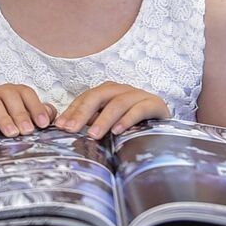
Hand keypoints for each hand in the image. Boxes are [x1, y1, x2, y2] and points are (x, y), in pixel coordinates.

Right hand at [0, 83, 57, 136]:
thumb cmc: (5, 123)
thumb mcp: (23, 120)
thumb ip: (38, 115)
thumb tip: (49, 115)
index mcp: (15, 93)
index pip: (27, 93)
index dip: (36, 107)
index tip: (43, 124)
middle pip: (11, 96)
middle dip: (20, 114)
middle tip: (27, 131)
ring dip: (4, 118)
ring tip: (11, 133)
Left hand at [54, 82, 169, 138]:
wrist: (165, 126)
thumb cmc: (132, 125)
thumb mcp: (109, 123)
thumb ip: (92, 122)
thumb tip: (67, 128)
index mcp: (108, 91)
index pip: (85, 98)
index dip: (72, 111)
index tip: (60, 126)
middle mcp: (121, 89)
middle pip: (98, 97)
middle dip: (81, 113)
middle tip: (70, 129)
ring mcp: (138, 95)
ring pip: (117, 103)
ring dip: (103, 120)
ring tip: (93, 135)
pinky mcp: (154, 104)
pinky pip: (138, 110)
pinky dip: (127, 120)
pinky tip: (118, 132)